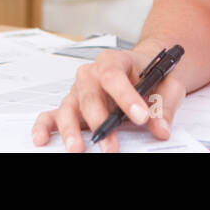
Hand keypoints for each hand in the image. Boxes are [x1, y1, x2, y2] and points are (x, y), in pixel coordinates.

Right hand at [31, 47, 185, 152]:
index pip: (114, 76)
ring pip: (68, 108)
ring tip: (78, 149)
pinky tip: (42, 139)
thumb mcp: (167, 85)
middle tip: (112, 146)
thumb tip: (161, 129)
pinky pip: (51, 115)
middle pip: (89, 96)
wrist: (144, 69)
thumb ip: (164, 106)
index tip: (141, 117)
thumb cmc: (151, 74)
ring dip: (72, 130)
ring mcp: (78, 91)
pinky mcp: (71, 107)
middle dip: (100, 122)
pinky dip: (44, 127)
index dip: (126, 97)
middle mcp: (91, 74)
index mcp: (114, 61)